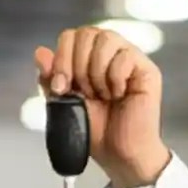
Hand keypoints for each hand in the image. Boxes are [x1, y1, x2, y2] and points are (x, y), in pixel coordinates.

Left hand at [34, 27, 170, 187]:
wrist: (118, 154)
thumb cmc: (97, 130)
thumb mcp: (63, 103)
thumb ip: (51, 79)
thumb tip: (40, 53)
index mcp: (88, 58)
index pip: (71, 36)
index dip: (62, 58)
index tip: (61, 87)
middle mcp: (109, 53)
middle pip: (87, 33)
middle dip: (77, 65)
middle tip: (83, 93)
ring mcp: (129, 58)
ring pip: (106, 39)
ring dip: (96, 72)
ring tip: (102, 95)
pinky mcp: (146, 69)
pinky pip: (125, 56)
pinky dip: (115, 78)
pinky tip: (119, 95)